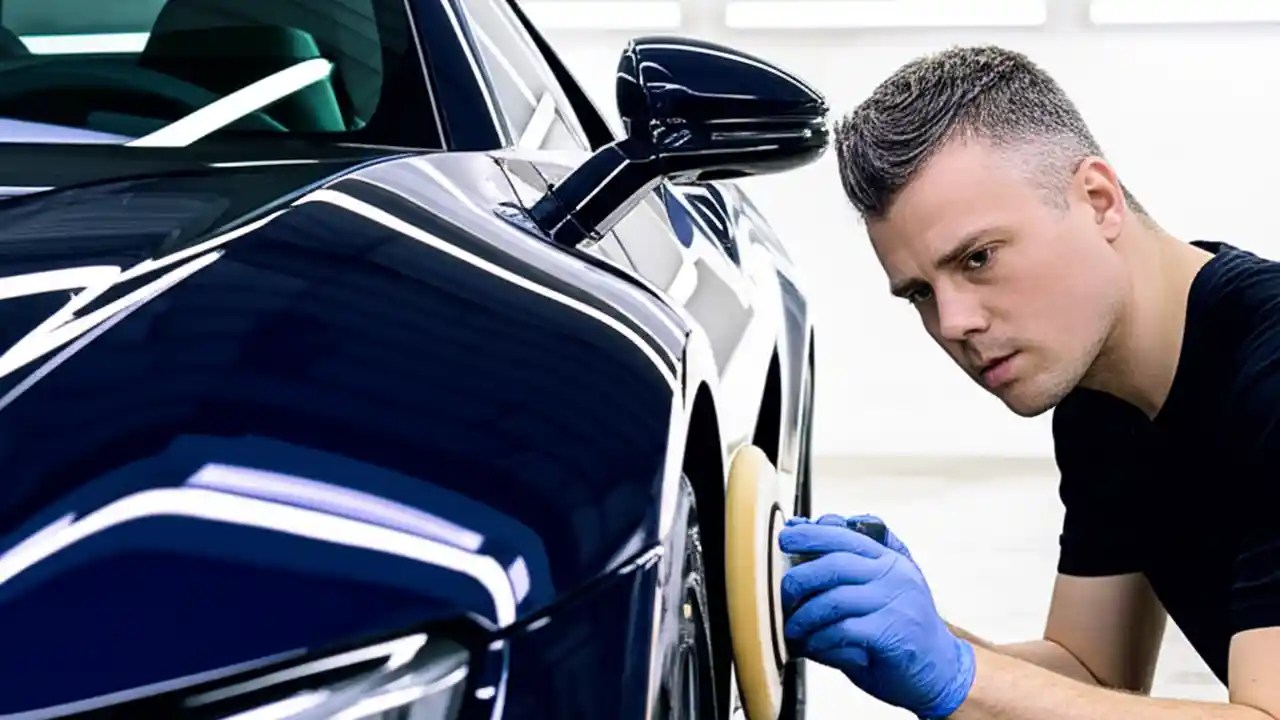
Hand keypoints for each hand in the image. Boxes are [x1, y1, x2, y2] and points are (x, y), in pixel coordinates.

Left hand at [778, 522, 974, 718]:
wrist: (939, 669)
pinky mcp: (892, 633)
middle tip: (785, 594)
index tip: (786, 536)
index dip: (811, 533)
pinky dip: (820, 640)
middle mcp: (894, 574)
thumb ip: (847, 562)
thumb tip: (802, 528)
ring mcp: (896, 602)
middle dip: (799, 578)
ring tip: (793, 629)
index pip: (845, 534)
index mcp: (889, 558)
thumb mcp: (879, 587)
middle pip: (835, 564)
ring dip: (804, 617)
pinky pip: (842, 631)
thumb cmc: (898, 626)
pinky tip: (813, 645)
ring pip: (834, 600)